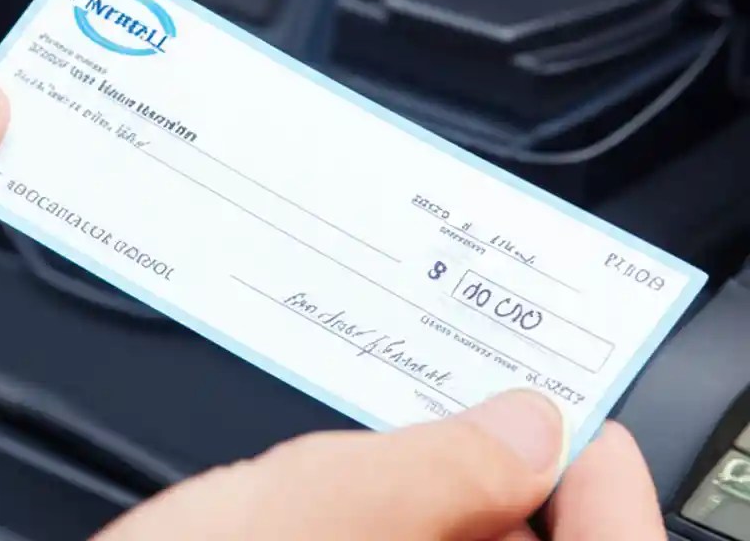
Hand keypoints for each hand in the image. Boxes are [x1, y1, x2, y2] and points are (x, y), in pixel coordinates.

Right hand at [95, 390, 667, 539]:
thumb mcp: (312, 517)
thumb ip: (438, 468)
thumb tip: (525, 423)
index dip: (596, 472)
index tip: (564, 403)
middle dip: (506, 469)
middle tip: (470, 391)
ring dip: (440, 490)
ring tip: (397, 426)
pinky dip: (389, 516)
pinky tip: (351, 485)